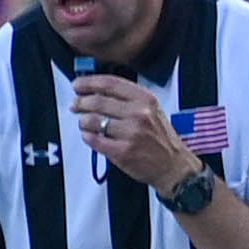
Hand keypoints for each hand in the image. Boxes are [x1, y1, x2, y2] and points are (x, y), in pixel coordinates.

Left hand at [68, 73, 194, 193]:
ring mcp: (130, 133)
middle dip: (80, 102)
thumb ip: (128, 100)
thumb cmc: (161, 138)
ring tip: (84, 123)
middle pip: (98, 101)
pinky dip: (87, 136)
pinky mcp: (121, 152)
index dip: (89, 82)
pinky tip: (90, 135)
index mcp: (145, 100)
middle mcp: (139, 114)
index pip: (110, 83)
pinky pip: (94, 140)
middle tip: (75, 105)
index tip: (78, 85)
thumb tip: (97, 91)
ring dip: (83, 121)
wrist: (173, 165)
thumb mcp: (152, 110)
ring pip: (92, 121)